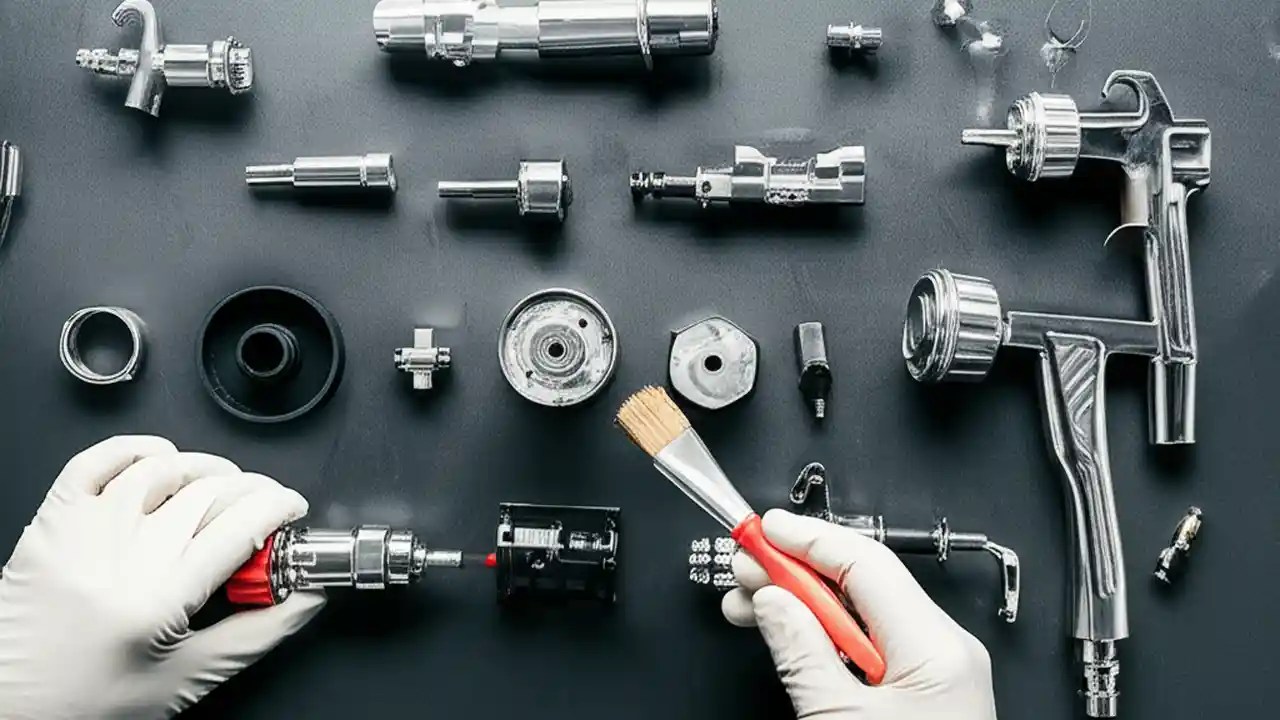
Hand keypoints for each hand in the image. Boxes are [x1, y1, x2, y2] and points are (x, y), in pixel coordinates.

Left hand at [0, 436, 325, 719]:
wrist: (5, 705)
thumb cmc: (86, 704)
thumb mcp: (187, 680)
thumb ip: (257, 635)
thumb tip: (306, 599)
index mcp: (160, 599)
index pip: (242, 524)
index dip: (281, 506)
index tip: (292, 510)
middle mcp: (122, 556)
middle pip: (211, 492)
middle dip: (254, 491)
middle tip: (264, 512)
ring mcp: (84, 531)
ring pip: (163, 468)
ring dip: (206, 469)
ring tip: (220, 490)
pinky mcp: (53, 521)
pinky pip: (97, 459)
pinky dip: (136, 449)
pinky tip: (159, 460)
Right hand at [721, 510, 996, 719]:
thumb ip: (801, 651)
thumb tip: (773, 601)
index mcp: (936, 648)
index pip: (864, 561)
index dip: (806, 537)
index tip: (762, 527)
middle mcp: (944, 652)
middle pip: (861, 583)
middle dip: (795, 569)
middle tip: (743, 565)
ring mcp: (937, 673)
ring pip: (861, 614)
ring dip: (802, 603)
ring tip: (748, 604)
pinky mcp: (923, 695)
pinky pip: (870, 644)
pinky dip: (823, 635)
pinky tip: (787, 634)